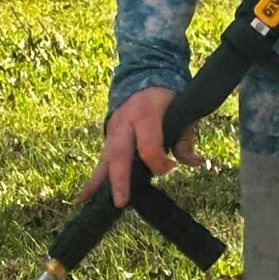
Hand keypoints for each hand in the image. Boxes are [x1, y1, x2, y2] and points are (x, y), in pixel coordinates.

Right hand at [84, 87, 203, 205]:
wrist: (142, 78)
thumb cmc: (165, 99)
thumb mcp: (181, 112)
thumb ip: (185, 139)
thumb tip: (194, 163)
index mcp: (145, 113)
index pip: (148, 146)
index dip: (160, 163)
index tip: (171, 167)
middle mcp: (125, 122)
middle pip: (119, 153)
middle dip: (119, 178)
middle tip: (120, 201)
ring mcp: (113, 130)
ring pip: (105, 157)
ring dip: (99, 181)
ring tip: (88, 200)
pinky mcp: (108, 138)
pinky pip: (101, 160)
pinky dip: (94, 178)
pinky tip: (84, 196)